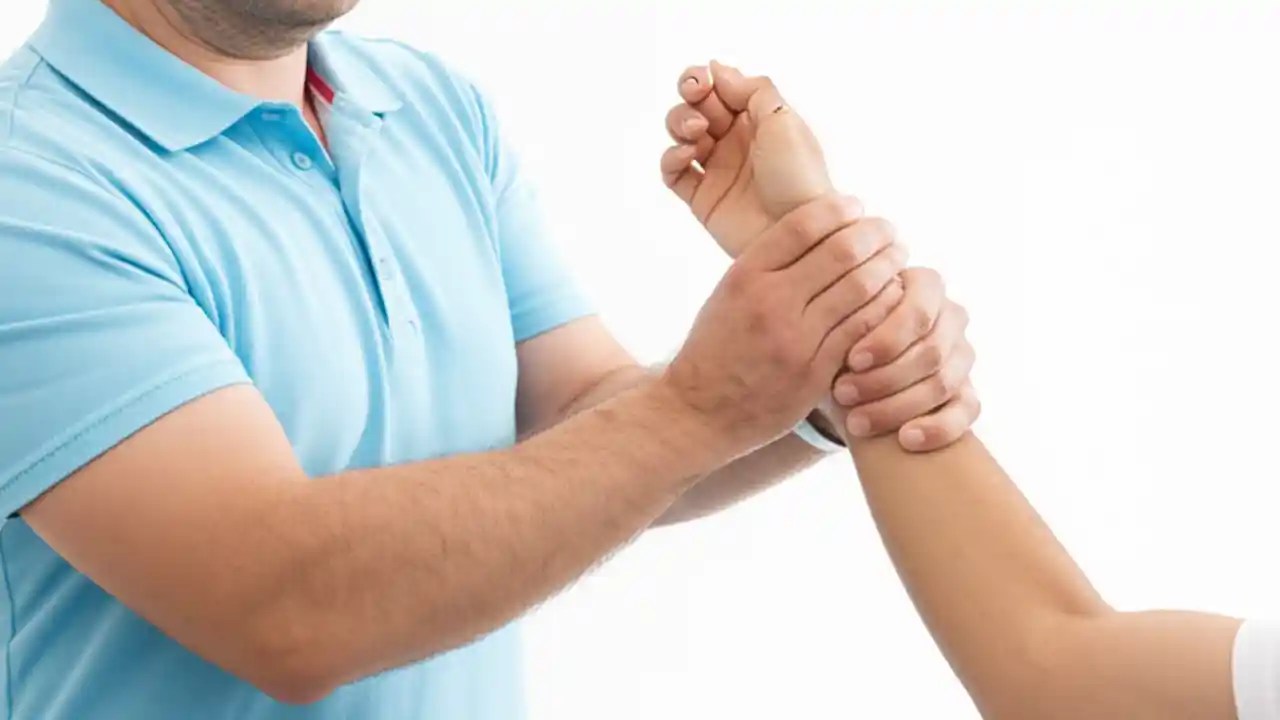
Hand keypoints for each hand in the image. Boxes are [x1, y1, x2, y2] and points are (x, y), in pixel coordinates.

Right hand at [661, 61, 833, 255]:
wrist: (797, 232)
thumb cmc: (799, 178)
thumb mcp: (784, 121)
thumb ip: (752, 90)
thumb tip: (719, 70)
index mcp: (757, 119)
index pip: (720, 87)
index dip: (705, 79)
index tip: (704, 82)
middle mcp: (735, 141)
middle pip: (696, 105)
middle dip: (691, 98)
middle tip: (700, 108)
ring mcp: (717, 169)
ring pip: (680, 134)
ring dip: (680, 123)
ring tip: (697, 134)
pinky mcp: (701, 197)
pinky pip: (673, 172)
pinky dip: (672, 158)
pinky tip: (687, 156)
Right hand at [661, 195, 906, 452]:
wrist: (698, 412)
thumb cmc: (716, 348)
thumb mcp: (728, 294)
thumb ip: (769, 264)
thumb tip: (822, 228)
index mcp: (745, 275)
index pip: (804, 224)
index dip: (840, 209)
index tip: (857, 207)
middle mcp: (770, 302)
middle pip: (842, 251)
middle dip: (875, 235)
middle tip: (890, 231)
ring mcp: (795, 339)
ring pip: (861, 288)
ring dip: (888, 268)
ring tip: (897, 259)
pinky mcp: (815, 372)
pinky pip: (864, 329)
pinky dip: (885, 308)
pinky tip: (892, 298)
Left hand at [831, 268, 980, 450]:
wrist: (847, 373)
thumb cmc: (839, 337)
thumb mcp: (838, 322)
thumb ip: (846, 316)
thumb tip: (838, 321)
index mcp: (925, 285)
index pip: (919, 310)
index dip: (887, 338)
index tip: (851, 361)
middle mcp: (951, 316)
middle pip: (931, 351)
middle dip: (883, 378)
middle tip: (842, 394)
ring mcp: (962, 356)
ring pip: (942, 383)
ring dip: (896, 406)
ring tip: (855, 422)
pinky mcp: (967, 394)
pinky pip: (965, 413)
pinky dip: (936, 428)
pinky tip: (906, 440)